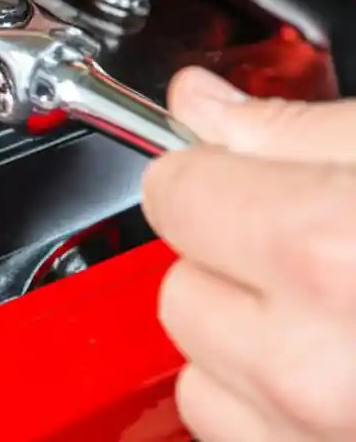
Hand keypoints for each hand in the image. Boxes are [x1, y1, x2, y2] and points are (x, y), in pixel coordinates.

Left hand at [143, 67, 355, 440]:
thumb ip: (300, 131)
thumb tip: (202, 104)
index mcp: (324, 253)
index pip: (173, 192)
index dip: (209, 174)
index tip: (244, 175)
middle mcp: (306, 365)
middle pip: (176, 285)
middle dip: (230, 260)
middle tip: (321, 251)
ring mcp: (310, 436)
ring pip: (194, 369)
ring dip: (244, 343)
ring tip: (340, 317)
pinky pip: (233, 432)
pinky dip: (268, 407)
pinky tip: (335, 367)